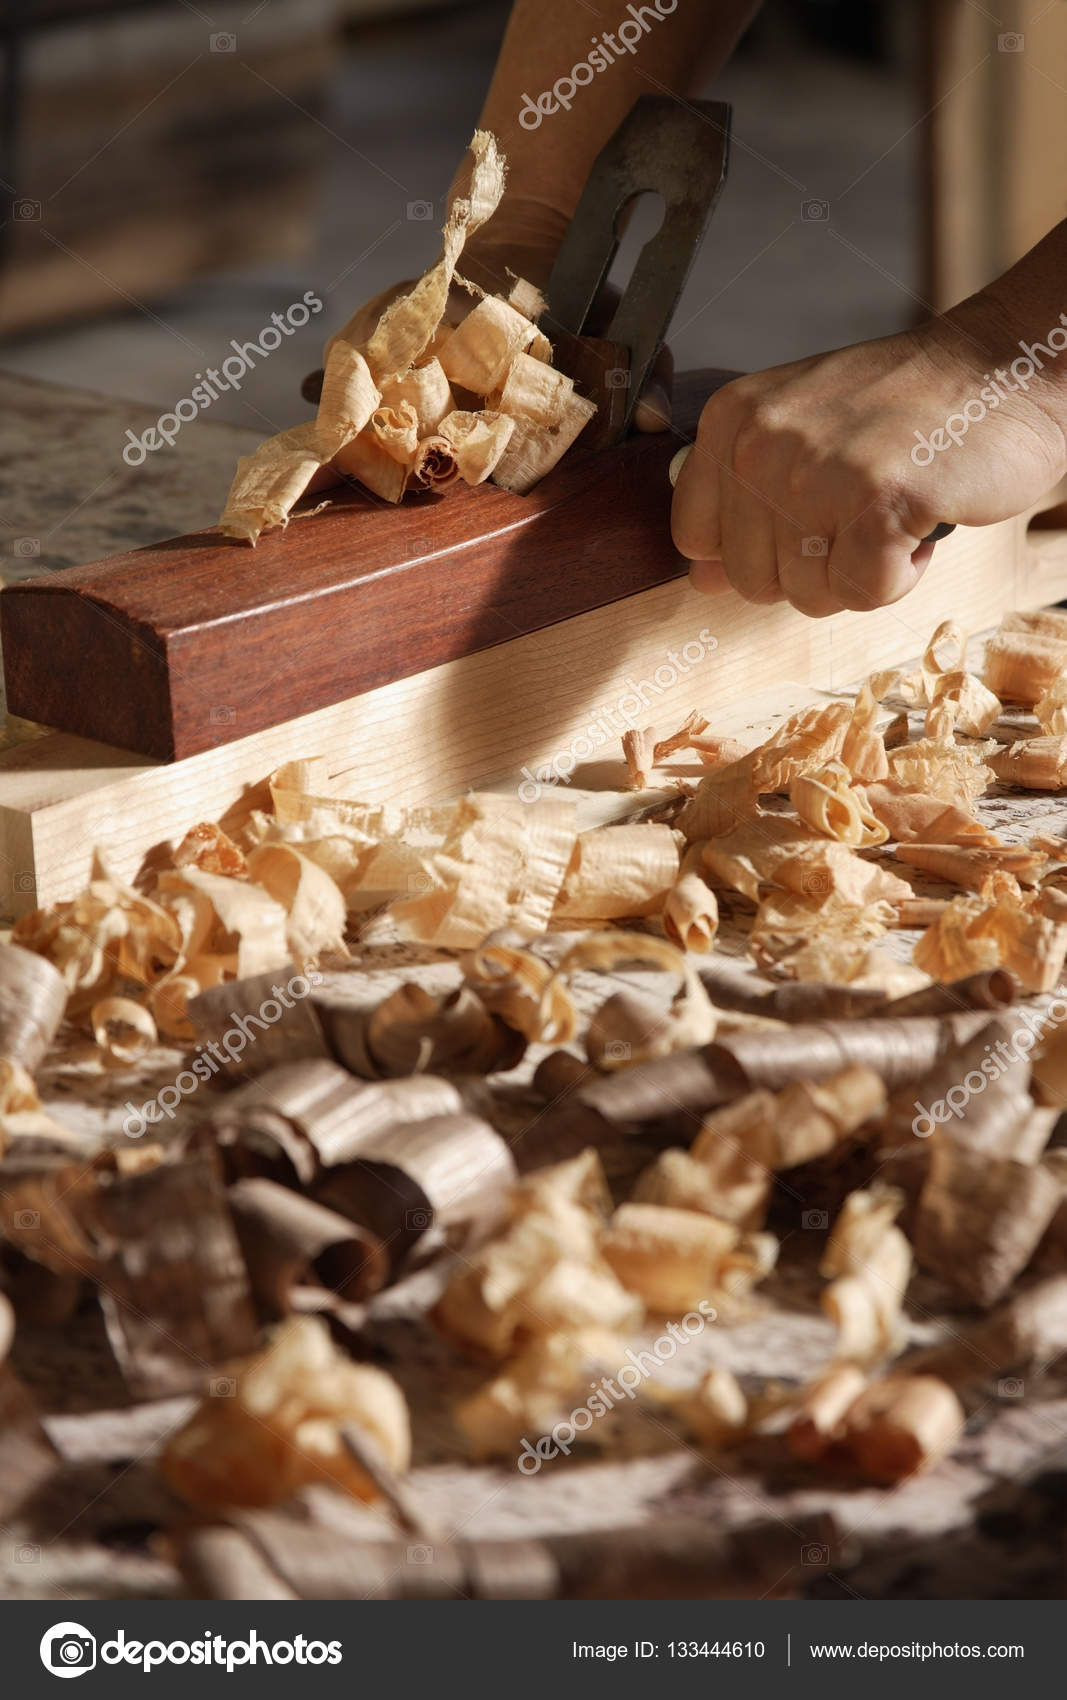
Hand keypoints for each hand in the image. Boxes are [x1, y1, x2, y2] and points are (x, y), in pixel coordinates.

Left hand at [671, 312, 1066, 615]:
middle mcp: (760, 443)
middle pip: (751, 580)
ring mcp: (816, 472)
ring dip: (862, 571)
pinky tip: (918, 522)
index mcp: (731, 420)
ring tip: (892, 508)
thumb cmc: (905, 408)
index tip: (805, 520)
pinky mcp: (877, 502)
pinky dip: (902, 576)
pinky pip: (863, 594)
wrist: (1005, 366)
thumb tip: (701, 581)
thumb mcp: (799, 431)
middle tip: (860, 513)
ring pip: (807, 595)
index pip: (694, 539)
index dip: (755, 550)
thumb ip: (742, 501)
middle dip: (812, 568)